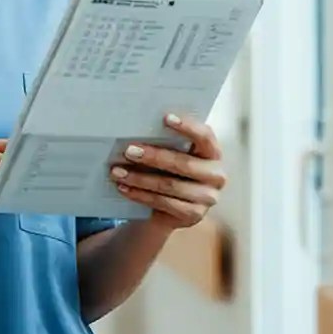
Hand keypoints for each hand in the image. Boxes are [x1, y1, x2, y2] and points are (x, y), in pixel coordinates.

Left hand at [108, 114, 226, 230]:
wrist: (171, 209)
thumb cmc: (170, 171)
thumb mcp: (172, 155)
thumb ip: (165, 142)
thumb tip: (135, 129)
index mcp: (213, 153)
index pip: (205, 136)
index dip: (188, 127)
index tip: (165, 118)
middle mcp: (216, 175)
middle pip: (183, 163)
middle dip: (153, 157)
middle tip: (128, 151)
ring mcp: (207, 198)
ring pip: (169, 186)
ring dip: (139, 178)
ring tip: (117, 172)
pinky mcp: (194, 215)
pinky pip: (163, 203)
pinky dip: (140, 195)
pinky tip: (123, 188)